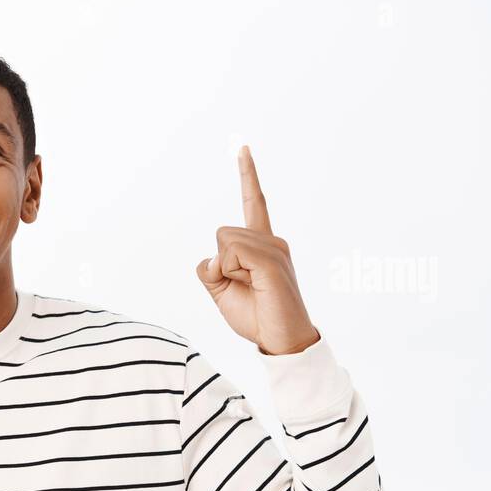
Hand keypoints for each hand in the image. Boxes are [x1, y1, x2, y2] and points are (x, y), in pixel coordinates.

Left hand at [195, 146, 319, 355]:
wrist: (281, 342)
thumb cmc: (256, 317)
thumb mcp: (221, 291)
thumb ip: (209, 269)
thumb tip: (210, 257)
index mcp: (262, 245)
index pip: (253, 204)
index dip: (248, 176)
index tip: (243, 148)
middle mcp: (272, 241)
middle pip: (222, 233)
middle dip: (219, 265)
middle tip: (244, 288)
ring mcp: (274, 249)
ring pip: (224, 242)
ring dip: (225, 271)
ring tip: (251, 289)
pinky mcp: (271, 261)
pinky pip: (231, 253)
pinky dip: (231, 272)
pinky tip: (252, 286)